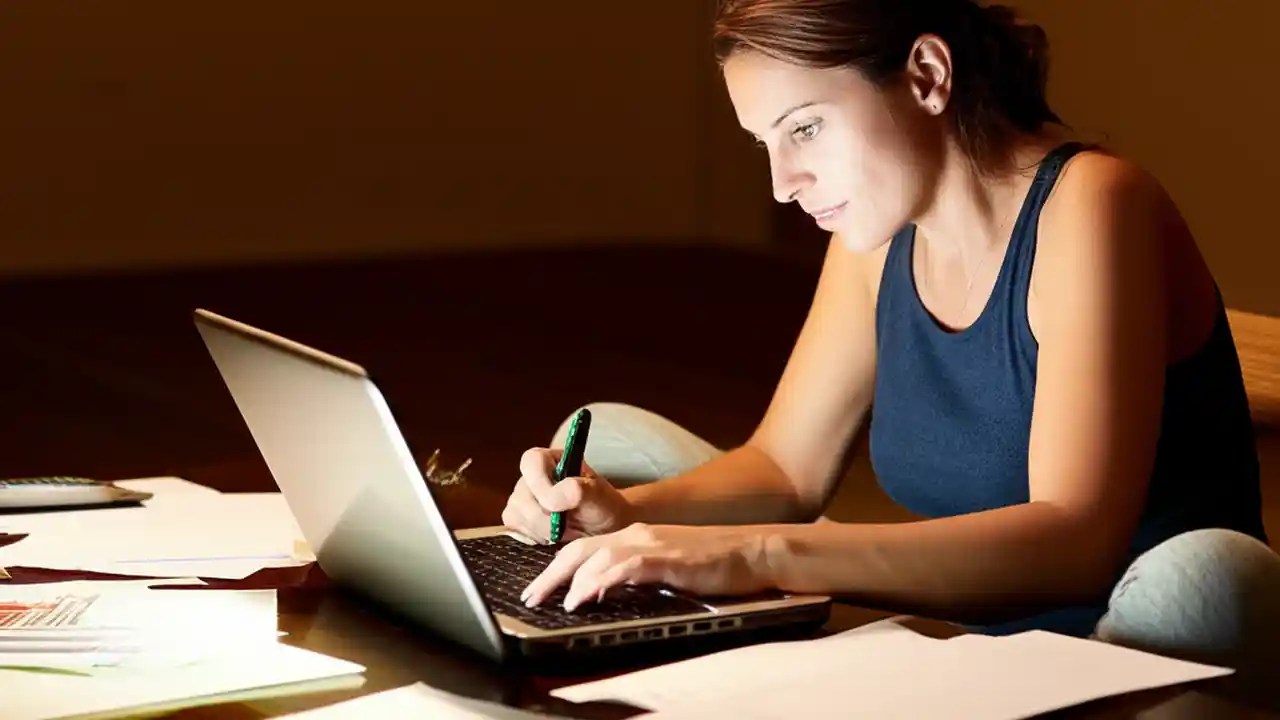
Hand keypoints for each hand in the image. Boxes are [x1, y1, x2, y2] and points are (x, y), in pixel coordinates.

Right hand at [501, 447, 632, 543]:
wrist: (602, 529)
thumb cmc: (602, 507)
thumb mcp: (599, 496)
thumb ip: (579, 491)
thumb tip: (553, 497)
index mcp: (550, 460)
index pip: (531, 461)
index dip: (539, 483)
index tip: (556, 506)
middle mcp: (531, 477)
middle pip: (521, 496)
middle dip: (543, 518)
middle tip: (565, 527)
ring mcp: (521, 498)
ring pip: (515, 515)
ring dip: (541, 530)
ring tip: (562, 532)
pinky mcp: (517, 521)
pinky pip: (515, 531)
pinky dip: (534, 539)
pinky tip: (551, 539)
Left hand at [520, 523, 771, 610]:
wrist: (751, 551)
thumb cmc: (711, 564)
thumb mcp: (665, 568)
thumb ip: (635, 574)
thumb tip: (605, 593)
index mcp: (633, 535)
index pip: (581, 548)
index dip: (553, 568)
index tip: (536, 589)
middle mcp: (636, 534)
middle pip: (578, 550)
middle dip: (549, 574)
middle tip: (530, 597)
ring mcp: (651, 543)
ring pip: (597, 556)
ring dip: (571, 580)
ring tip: (555, 602)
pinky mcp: (666, 557)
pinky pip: (625, 567)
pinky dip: (602, 581)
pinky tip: (588, 595)